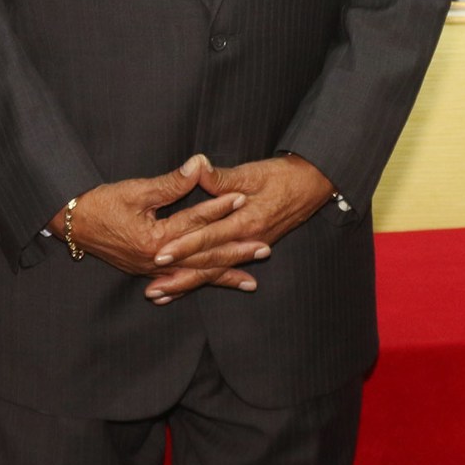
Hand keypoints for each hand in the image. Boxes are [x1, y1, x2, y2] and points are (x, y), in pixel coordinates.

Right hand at [51, 155, 259, 301]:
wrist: (73, 223)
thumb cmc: (102, 203)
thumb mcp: (136, 189)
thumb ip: (171, 182)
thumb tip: (198, 165)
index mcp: (154, 239)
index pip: (194, 222)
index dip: (219, 208)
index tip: (242, 198)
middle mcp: (156, 261)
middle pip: (202, 256)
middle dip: (235, 253)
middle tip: (265, 248)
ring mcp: (152, 270)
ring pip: (195, 273)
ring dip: (224, 275)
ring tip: (252, 280)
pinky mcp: (149, 271)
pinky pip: (182, 279)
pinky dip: (201, 282)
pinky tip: (218, 285)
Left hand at [144, 154, 336, 300]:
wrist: (311, 185)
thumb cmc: (281, 176)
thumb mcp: (252, 173)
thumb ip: (222, 177)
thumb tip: (197, 168)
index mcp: (246, 221)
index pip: (208, 237)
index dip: (184, 246)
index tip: (160, 254)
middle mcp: (247, 240)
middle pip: (208, 263)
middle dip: (179, 277)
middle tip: (152, 291)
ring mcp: (250, 247)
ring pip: (215, 271)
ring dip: (188, 284)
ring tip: (162, 296)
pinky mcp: (250, 247)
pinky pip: (224, 268)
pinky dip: (205, 279)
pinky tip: (188, 286)